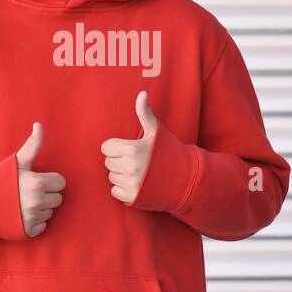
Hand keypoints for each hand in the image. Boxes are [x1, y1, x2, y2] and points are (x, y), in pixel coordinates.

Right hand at [14, 122, 64, 237]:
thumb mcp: (17, 161)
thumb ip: (33, 145)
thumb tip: (39, 125)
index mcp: (38, 183)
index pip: (61, 183)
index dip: (50, 180)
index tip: (36, 180)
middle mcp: (37, 201)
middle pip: (58, 199)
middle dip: (47, 195)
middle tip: (29, 192)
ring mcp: (33, 218)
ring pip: (51, 212)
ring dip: (41, 208)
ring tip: (23, 203)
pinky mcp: (28, 231)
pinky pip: (43, 226)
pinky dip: (35, 222)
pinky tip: (22, 214)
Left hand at [100, 90, 158, 205]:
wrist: (184, 179)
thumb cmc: (169, 152)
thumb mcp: (156, 132)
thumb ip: (145, 113)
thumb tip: (142, 93)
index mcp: (133, 149)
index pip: (106, 147)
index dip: (117, 147)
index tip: (130, 149)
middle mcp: (130, 167)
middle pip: (108, 162)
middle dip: (119, 160)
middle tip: (137, 160)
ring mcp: (131, 184)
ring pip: (111, 176)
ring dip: (121, 174)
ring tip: (139, 172)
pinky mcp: (132, 198)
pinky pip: (114, 191)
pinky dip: (122, 189)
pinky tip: (137, 184)